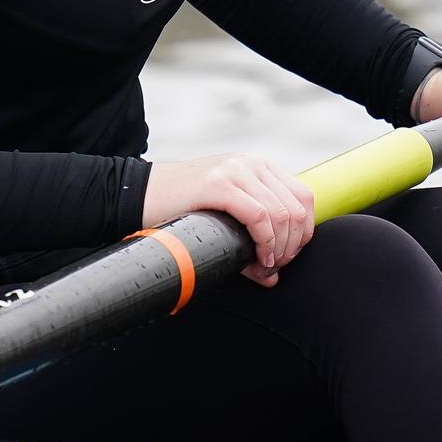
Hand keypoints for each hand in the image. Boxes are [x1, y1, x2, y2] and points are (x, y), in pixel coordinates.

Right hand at [142, 153, 315, 286]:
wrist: (137, 196)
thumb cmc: (179, 211)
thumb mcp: (224, 219)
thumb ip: (251, 241)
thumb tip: (272, 277)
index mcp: (257, 167)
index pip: (304, 198)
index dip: (303, 234)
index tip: (285, 258)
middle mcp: (251, 164)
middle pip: (297, 209)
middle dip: (292, 246)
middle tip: (272, 267)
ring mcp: (235, 170)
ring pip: (282, 214)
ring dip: (280, 249)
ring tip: (263, 266)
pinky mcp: (219, 184)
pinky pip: (260, 216)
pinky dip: (266, 243)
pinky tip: (258, 258)